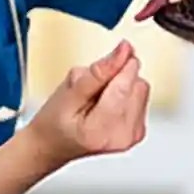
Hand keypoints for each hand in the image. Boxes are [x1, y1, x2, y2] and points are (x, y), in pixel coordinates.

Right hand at [19, 40, 149, 170]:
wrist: (53, 144)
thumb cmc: (55, 123)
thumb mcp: (68, 92)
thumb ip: (98, 72)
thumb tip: (123, 52)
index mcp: (102, 130)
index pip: (125, 86)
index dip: (123, 63)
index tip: (119, 49)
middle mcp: (123, 135)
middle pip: (137, 86)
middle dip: (117, 77)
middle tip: (92, 86)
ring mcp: (132, 135)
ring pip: (141, 89)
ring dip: (122, 85)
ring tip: (97, 97)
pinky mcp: (138, 130)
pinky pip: (141, 98)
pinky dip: (125, 95)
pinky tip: (106, 104)